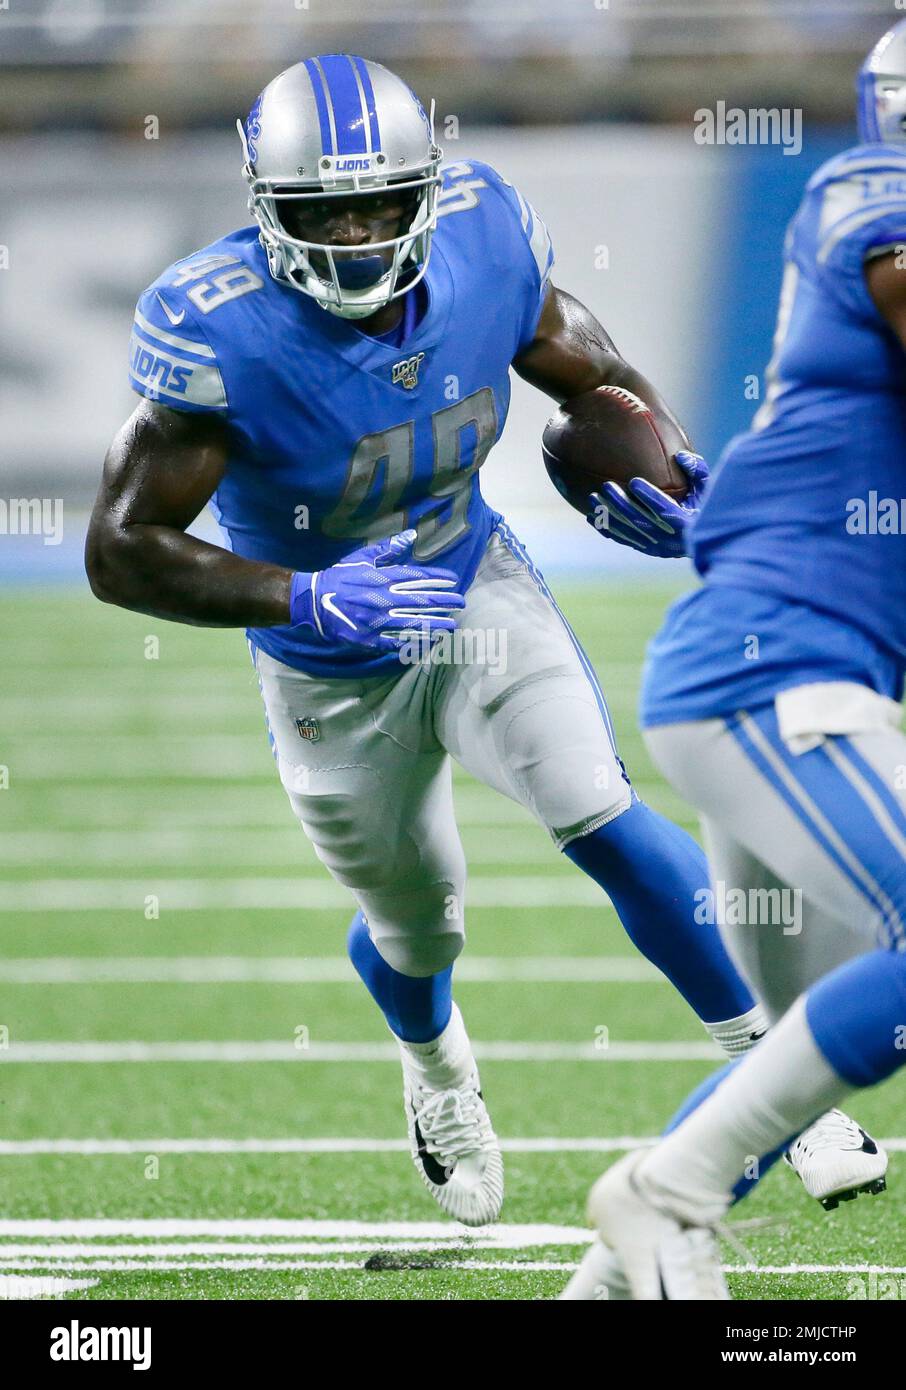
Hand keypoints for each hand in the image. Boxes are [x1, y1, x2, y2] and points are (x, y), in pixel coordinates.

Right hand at [290, 529, 464, 651]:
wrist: (312, 600)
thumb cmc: (338, 576)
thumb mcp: (361, 558)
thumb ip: (388, 548)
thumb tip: (411, 535)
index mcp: (382, 578)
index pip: (417, 577)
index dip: (437, 579)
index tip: (453, 581)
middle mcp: (382, 598)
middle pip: (420, 600)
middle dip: (443, 602)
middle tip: (460, 603)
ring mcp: (376, 620)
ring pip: (412, 622)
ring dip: (434, 624)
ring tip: (451, 625)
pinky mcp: (369, 638)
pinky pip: (396, 643)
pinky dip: (413, 643)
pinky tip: (429, 643)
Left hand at [586, 450, 709, 558]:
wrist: (703, 539)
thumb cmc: (703, 506)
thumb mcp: (707, 489)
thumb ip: (697, 470)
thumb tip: (680, 455)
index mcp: (685, 524)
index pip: (664, 511)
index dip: (650, 497)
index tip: (635, 481)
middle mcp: (668, 539)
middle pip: (640, 521)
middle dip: (621, 504)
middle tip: (606, 486)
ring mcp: (656, 546)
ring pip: (627, 531)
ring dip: (608, 515)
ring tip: (592, 497)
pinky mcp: (646, 549)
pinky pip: (622, 539)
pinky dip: (606, 529)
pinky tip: (591, 517)